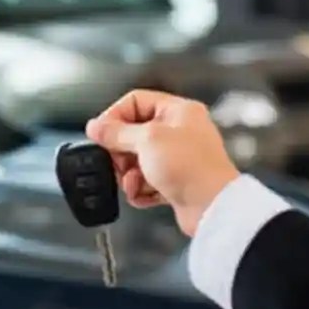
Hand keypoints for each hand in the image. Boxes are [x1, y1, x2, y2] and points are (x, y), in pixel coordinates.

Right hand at [86, 89, 239, 235]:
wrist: (212, 207)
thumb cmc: (192, 168)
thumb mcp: (147, 140)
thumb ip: (116, 132)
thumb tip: (95, 126)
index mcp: (178, 111)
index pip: (135, 101)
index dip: (114, 116)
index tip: (100, 134)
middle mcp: (180, 131)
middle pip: (134, 133)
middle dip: (121, 151)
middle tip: (116, 161)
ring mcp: (178, 158)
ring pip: (137, 160)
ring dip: (129, 174)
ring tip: (133, 181)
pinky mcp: (176, 182)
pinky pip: (146, 181)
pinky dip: (141, 189)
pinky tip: (144, 194)